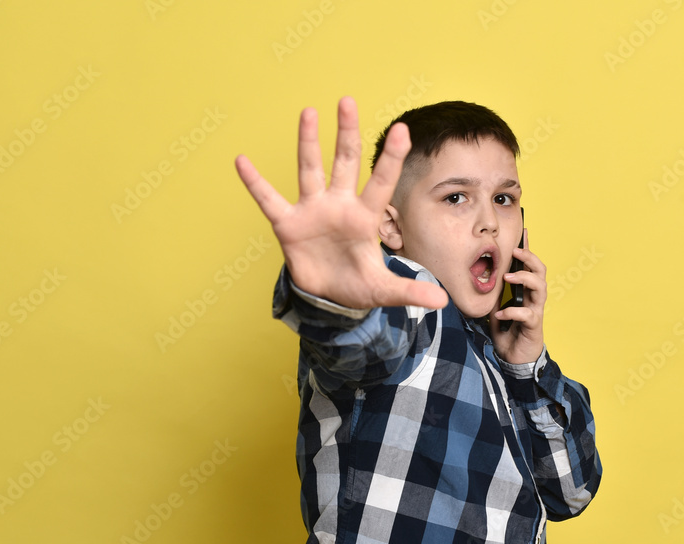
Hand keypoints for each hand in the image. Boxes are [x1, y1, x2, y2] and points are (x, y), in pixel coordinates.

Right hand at [234, 96, 447, 309]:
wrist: (328, 297)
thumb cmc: (358, 285)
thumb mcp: (384, 290)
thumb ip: (409, 291)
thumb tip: (441, 301)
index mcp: (365, 218)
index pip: (381, 183)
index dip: (391, 158)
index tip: (403, 130)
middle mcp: (340, 206)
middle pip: (345, 163)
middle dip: (347, 134)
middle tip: (348, 101)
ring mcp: (313, 211)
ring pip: (310, 170)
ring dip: (308, 142)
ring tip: (308, 111)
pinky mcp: (288, 224)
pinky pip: (269, 200)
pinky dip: (255, 183)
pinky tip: (242, 161)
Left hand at [490, 232, 545, 364]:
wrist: (514, 358)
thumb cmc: (508, 332)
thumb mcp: (496, 309)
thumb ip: (495, 295)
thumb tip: (483, 278)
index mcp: (526, 292)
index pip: (530, 267)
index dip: (529, 250)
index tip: (524, 232)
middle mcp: (534, 299)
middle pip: (541, 272)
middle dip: (530, 258)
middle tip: (516, 252)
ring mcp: (536, 311)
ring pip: (541, 288)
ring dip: (524, 279)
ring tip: (508, 278)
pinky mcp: (533, 326)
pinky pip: (527, 314)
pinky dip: (513, 311)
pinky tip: (501, 314)